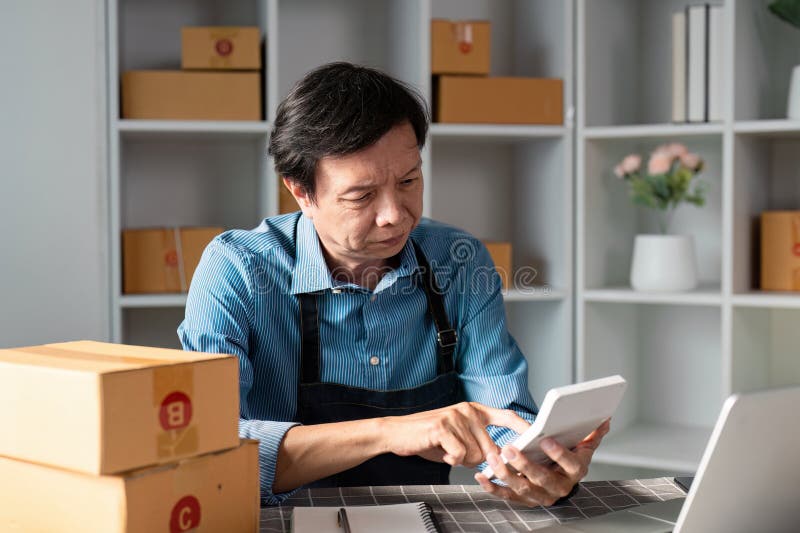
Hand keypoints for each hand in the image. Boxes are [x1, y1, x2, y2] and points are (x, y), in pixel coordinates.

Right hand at [381, 402, 530, 467]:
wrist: (397, 433)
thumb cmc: (428, 437)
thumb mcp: (458, 438)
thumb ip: (478, 443)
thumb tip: (498, 457)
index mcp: (475, 410)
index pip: (506, 416)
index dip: (523, 427)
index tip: (538, 434)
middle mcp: (468, 410)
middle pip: (491, 447)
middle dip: (477, 460)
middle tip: (457, 454)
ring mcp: (456, 416)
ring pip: (475, 454)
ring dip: (460, 460)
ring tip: (446, 449)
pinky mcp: (444, 426)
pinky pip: (460, 455)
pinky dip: (450, 459)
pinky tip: (441, 450)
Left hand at [474, 419, 610, 506]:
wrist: (562, 482)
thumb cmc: (570, 460)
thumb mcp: (584, 447)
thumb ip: (592, 433)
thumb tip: (605, 418)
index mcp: (574, 472)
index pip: (569, 465)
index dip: (558, 453)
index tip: (546, 440)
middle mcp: (558, 487)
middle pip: (541, 479)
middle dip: (524, 464)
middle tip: (509, 448)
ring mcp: (540, 496)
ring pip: (522, 488)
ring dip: (505, 473)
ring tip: (492, 457)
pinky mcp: (523, 499)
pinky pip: (506, 496)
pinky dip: (492, 487)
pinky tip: (482, 476)